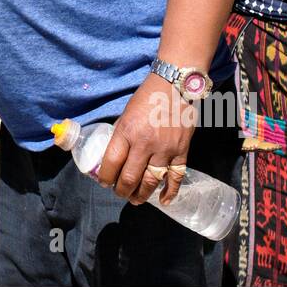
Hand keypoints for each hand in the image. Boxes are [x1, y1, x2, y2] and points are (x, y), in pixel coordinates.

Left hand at [95, 73, 197, 205]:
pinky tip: (164, 200)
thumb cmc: (146, 98)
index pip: (111, 163)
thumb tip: (113, 157)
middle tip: (120, 194)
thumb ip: (121, 136)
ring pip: (151, 182)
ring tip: (136, 200)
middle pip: (130, 178)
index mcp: (126, 132)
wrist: (175, 86)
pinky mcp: (181, 151)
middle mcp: (144, 143)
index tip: (104, 183)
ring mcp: (165, 149)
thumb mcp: (125, 115)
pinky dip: (170, 191)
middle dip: (122, 191)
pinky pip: (176, 177)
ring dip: (142, 195)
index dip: (106, 178)